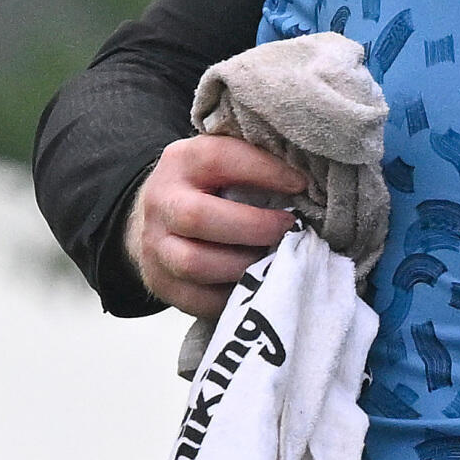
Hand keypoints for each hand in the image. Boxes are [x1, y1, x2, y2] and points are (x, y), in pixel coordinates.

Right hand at [125, 133, 304, 312]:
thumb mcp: (224, 164)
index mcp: (180, 161)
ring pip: (195, 264)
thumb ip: (255, 165)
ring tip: (273, 260)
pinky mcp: (162, 284)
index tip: (300, 184)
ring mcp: (156, 247)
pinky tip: (256, 284)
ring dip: (243, 266)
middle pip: (198, 218)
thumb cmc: (209, 189)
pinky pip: (199, 300)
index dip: (263, 171)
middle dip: (253, 227)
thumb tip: (303, 181)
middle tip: (289, 230)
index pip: (218, 159)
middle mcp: (161, 203)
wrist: (160, 221)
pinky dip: (234, 296)